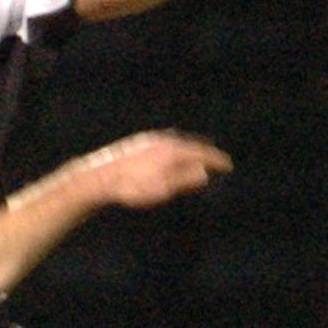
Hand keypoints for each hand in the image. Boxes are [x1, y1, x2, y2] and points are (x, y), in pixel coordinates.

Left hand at [74, 130, 231, 208]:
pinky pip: (164, 143)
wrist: (98, 178)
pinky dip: (174, 149)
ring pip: (176, 142)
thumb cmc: (132, 187)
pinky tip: (169, 155)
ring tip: (196, 157)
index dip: (216, 160)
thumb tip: (204, 173)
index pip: (201, 152)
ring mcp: (148, 140)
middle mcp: (162, 140)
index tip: (228, 165)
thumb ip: (184, 179)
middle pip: (190, 144)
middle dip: (204, 152)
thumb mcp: (163, 187)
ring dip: (188, 149)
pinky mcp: (136, 143)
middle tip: (216, 159)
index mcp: (172, 150)